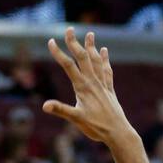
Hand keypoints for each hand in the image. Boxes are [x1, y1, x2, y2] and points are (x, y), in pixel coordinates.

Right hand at [43, 28, 131, 144]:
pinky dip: (105, 60)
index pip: (68, 66)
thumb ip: (61, 110)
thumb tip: (45, 106)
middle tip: (69, 29)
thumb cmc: (96, 128)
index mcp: (82, 87)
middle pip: (83, 58)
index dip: (58, 53)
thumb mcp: (76, 119)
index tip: (50, 41)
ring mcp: (102, 85)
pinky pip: (107, 71)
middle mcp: (93, 82)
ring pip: (96, 61)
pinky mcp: (109, 90)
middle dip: (75, 43)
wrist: (118, 133)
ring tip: (90, 34)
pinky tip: (104, 51)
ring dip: (92, 47)